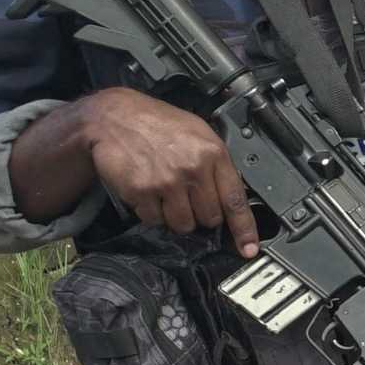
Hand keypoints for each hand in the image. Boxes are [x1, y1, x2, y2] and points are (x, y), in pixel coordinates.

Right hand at [75, 87, 259, 253]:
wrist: (115, 116)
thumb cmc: (158, 123)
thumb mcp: (199, 133)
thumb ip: (217, 164)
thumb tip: (231, 196)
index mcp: (213, 153)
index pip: (235, 200)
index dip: (244, 229)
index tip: (248, 249)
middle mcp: (192, 169)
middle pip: (210, 218)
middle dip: (201, 213)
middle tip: (188, 196)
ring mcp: (166, 182)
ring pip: (183, 224)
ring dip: (176, 216)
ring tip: (167, 193)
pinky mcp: (141, 191)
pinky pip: (154, 220)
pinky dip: (151, 212)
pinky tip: (149, 191)